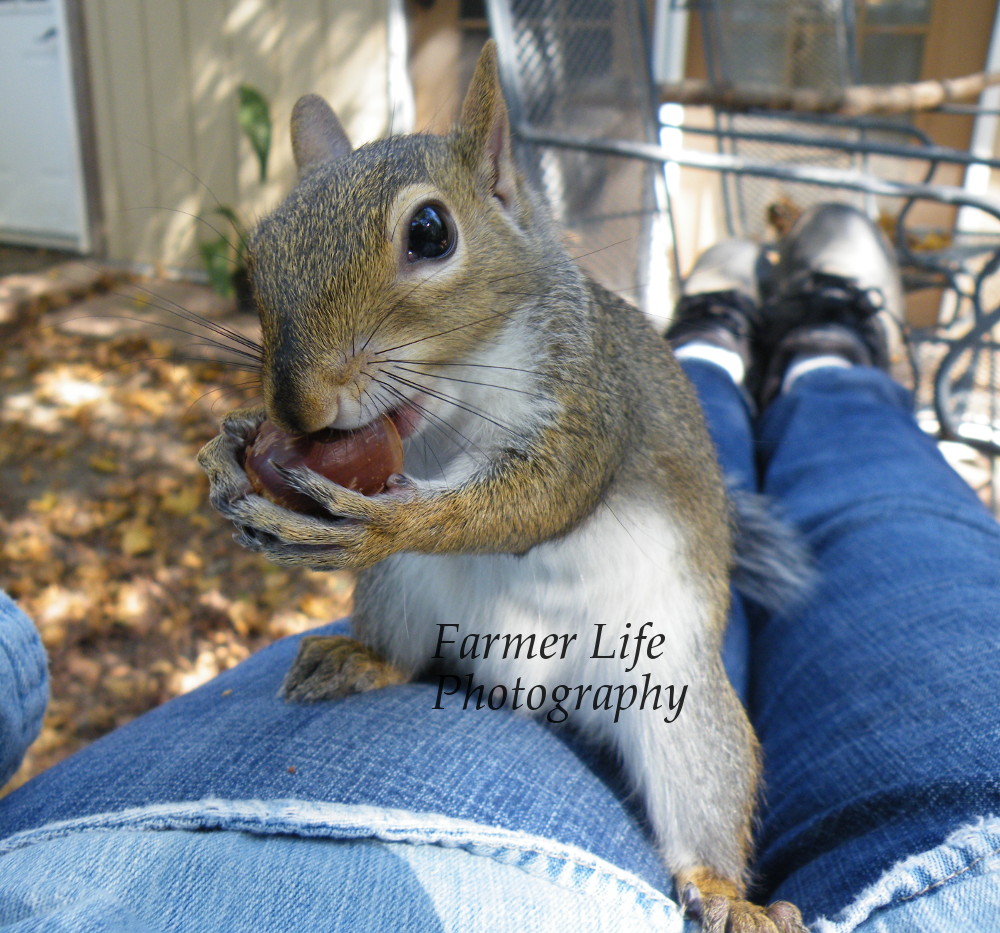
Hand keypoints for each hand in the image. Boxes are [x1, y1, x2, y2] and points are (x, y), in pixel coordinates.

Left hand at [197, 408, 420, 569]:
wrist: (432, 530)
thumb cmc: (412, 489)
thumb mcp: (406, 472)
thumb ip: (380, 458)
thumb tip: (350, 429)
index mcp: (382, 515)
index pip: (339, 502)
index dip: (310, 485)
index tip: (284, 467)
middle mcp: (363, 543)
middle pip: (304, 533)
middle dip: (266, 517)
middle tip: (239, 500)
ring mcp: (349, 558)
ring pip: (295, 552)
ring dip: (262, 537)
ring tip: (236, 520)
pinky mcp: (339, 566)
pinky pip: (299, 560)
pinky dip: (272, 549)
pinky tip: (248, 537)